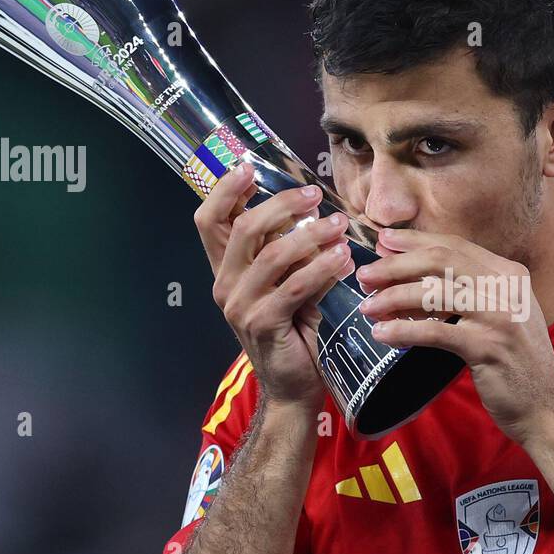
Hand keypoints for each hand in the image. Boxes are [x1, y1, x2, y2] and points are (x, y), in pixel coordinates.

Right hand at [194, 163, 352, 409]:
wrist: (293, 387)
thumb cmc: (295, 331)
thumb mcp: (290, 284)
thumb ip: (291, 253)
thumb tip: (317, 212)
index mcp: (226, 270)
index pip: (209, 220)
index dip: (225, 190)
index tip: (250, 166)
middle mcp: (225, 284)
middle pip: (243, 228)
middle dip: (282, 204)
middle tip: (316, 195)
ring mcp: (240, 306)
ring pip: (272, 254)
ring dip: (311, 235)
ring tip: (341, 226)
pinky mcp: (262, 324)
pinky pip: (294, 286)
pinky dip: (322, 268)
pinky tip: (344, 259)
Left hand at [354, 228, 553, 446]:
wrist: (545, 404)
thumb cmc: (515, 360)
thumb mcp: (501, 313)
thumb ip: (471, 291)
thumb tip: (417, 275)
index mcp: (508, 273)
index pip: (454, 245)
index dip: (414, 241)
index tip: (382, 242)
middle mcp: (506, 287)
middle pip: (440, 261)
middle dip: (396, 265)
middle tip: (365, 275)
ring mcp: (500, 316)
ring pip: (434, 293)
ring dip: (394, 297)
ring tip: (368, 307)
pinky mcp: (488, 347)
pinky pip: (435, 332)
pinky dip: (404, 331)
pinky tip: (383, 334)